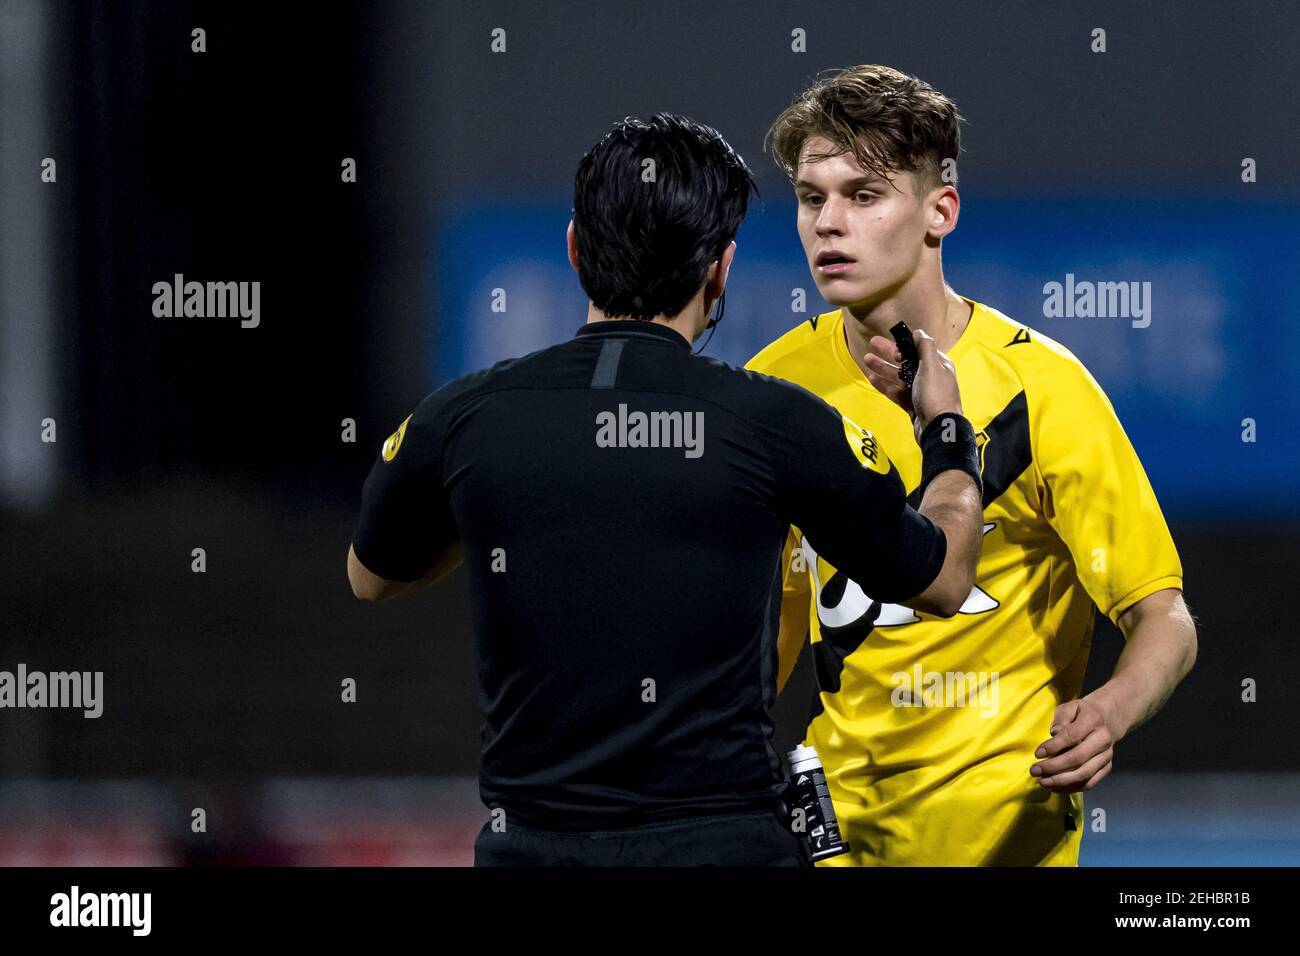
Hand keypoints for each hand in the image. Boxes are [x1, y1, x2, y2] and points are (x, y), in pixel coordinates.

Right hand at [862, 328, 962, 442]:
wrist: (938, 428)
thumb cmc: (936, 395)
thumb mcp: (931, 366)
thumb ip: (925, 347)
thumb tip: (919, 332)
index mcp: (938, 365)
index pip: (919, 349)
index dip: (905, 344)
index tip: (892, 340)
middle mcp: (930, 377)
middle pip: (906, 362)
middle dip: (889, 353)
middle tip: (872, 344)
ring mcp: (920, 392)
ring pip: (898, 377)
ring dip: (883, 368)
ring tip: (866, 360)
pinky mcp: (912, 405)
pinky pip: (896, 392)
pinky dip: (885, 385)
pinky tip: (872, 379)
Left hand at [1030, 696, 1119, 792]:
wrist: (1108, 720)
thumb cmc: (1082, 713)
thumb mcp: (1069, 708)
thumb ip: (1061, 719)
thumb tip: (1054, 734)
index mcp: (1093, 720)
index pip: (1072, 736)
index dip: (1053, 746)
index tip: (1037, 754)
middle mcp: (1103, 740)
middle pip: (1078, 758)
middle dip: (1054, 767)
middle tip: (1034, 771)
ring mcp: (1106, 756)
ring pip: (1084, 773)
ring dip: (1061, 781)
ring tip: (1042, 782)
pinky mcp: (1106, 768)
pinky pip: (1090, 782)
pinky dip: (1072, 788)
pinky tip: (1055, 787)